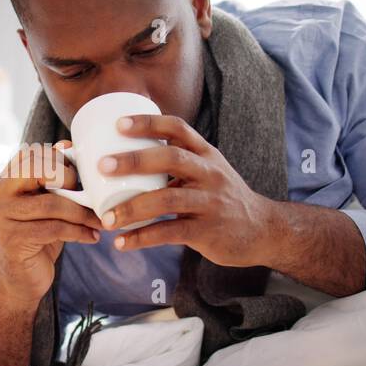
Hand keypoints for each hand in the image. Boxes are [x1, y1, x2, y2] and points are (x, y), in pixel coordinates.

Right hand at [0, 140, 103, 305]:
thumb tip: (68, 147)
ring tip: (101, 221)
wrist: (20, 282)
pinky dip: (78, 232)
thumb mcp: (45, 206)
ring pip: (50, 203)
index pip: (31, 154)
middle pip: (35, 169)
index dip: (59, 160)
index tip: (80, 178)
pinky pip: (53, 228)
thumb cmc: (38, 238)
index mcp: (4, 182)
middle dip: (68, 179)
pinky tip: (91, 237)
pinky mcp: (12, 240)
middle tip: (88, 196)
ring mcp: (0, 217)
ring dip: (82, 212)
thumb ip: (52, 180)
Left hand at [98, 114, 279, 267]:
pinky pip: (170, 233)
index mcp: (205, 154)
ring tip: (106, 218)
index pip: (178, 129)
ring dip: (132, 208)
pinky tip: (122, 242)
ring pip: (168, 200)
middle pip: (171, 158)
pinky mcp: (208, 231)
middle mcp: (210, 173)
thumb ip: (174, 164)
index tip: (119, 124)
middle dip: (134, 160)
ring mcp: (210, 203)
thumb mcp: (206, 171)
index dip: (148, 123)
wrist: (263, 230)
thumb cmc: (220, 198)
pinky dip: (143, 238)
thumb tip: (123, 159)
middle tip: (102, 166)